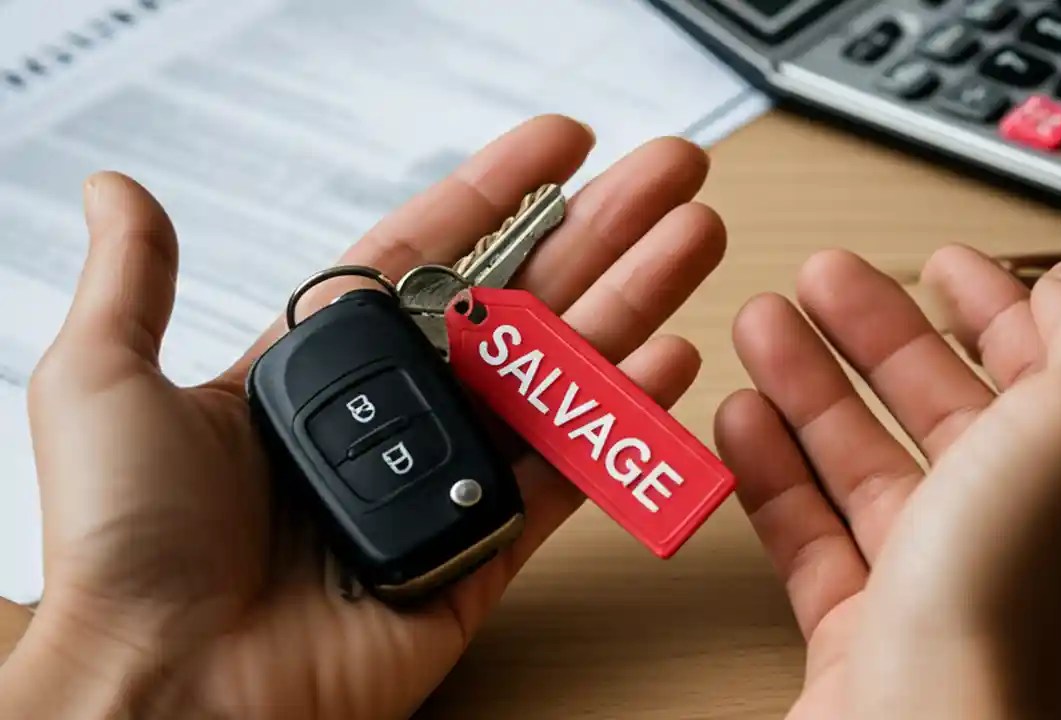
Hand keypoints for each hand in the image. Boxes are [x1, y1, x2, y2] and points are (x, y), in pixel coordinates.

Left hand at [0, 116, 725, 718]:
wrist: (171, 693)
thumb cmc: (125, 549)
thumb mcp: (102, 385)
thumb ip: (134, 283)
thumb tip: (118, 191)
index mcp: (322, 366)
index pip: (432, 256)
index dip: (501, 194)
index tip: (565, 145)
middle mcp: (395, 413)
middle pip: (520, 301)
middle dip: (600, 229)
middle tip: (668, 175)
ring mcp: (445, 479)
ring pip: (558, 374)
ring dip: (633, 300)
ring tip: (695, 238)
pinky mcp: (483, 554)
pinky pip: (567, 473)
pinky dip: (620, 418)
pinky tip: (667, 359)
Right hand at [715, 247, 1060, 718]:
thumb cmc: (1008, 612)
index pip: (1056, 375)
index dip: (997, 306)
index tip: (941, 263)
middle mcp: (1032, 547)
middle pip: (948, 410)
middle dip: (880, 335)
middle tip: (822, 280)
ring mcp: (944, 589)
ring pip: (869, 466)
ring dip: (811, 389)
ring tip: (762, 327)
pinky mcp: (865, 630)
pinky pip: (812, 533)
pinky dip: (774, 471)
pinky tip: (741, 418)